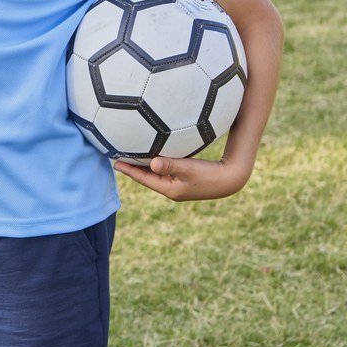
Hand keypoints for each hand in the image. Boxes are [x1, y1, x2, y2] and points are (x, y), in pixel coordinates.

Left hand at [114, 153, 250, 201]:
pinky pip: (165, 171)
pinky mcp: (186, 180)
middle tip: (118, 157)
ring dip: (144, 166)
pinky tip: (153, 156)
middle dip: (134, 168)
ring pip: (156, 174)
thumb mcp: (189, 169)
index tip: (115, 162)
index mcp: (170, 189)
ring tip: (131, 156)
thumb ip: (170, 165)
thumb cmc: (211, 175)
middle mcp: (172, 189)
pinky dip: (156, 164)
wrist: (231, 180)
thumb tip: (151, 164)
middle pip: (147, 177)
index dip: (130, 170)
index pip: (144, 178)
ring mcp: (179, 185)